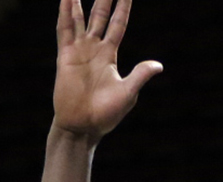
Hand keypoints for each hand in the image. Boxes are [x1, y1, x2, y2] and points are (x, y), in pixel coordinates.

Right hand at [54, 0, 161, 141]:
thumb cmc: (106, 114)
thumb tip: (158, 65)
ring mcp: (78, 51)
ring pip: (79, 18)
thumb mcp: (127, 93)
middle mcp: (94, 49)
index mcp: (109, 55)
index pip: (118, 24)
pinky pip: (64, 30)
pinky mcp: (65, 56)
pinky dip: (64, 13)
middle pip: (100, 15)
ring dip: (78, 0)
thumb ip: (140, 75)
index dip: (123, 6)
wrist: (82, 127)